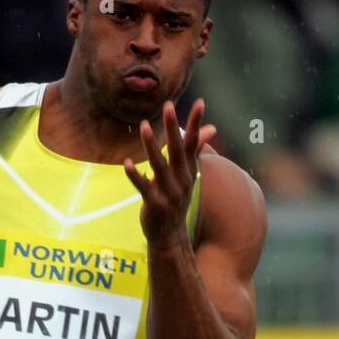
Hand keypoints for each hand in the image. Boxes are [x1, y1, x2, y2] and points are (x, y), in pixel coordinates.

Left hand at [124, 98, 216, 248]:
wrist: (170, 236)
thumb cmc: (176, 200)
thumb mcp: (188, 175)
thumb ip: (195, 150)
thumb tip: (211, 128)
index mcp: (188, 171)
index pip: (192, 143)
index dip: (196, 123)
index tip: (200, 102)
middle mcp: (181, 180)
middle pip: (177, 150)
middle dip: (173, 127)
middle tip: (168, 105)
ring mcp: (168, 193)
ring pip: (159, 166)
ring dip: (152, 146)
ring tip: (144, 126)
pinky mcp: (154, 205)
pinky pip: (144, 187)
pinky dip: (135, 176)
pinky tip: (126, 164)